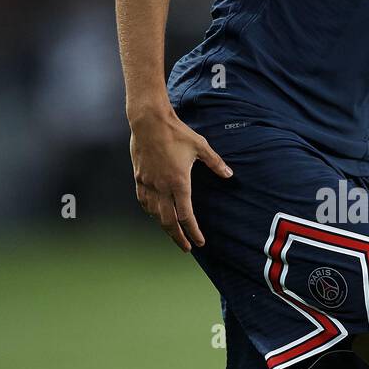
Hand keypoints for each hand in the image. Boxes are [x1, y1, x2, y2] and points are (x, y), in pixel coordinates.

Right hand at [129, 106, 231, 250]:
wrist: (148, 121)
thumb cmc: (176, 132)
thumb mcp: (201, 146)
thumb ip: (216, 163)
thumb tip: (229, 175)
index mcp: (179, 182)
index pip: (186, 216)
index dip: (193, 231)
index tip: (199, 242)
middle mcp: (162, 187)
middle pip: (169, 221)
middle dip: (179, 237)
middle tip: (187, 247)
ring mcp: (148, 183)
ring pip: (155, 214)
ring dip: (165, 227)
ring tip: (174, 234)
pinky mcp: (139, 178)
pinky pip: (144, 201)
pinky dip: (151, 212)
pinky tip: (155, 215)